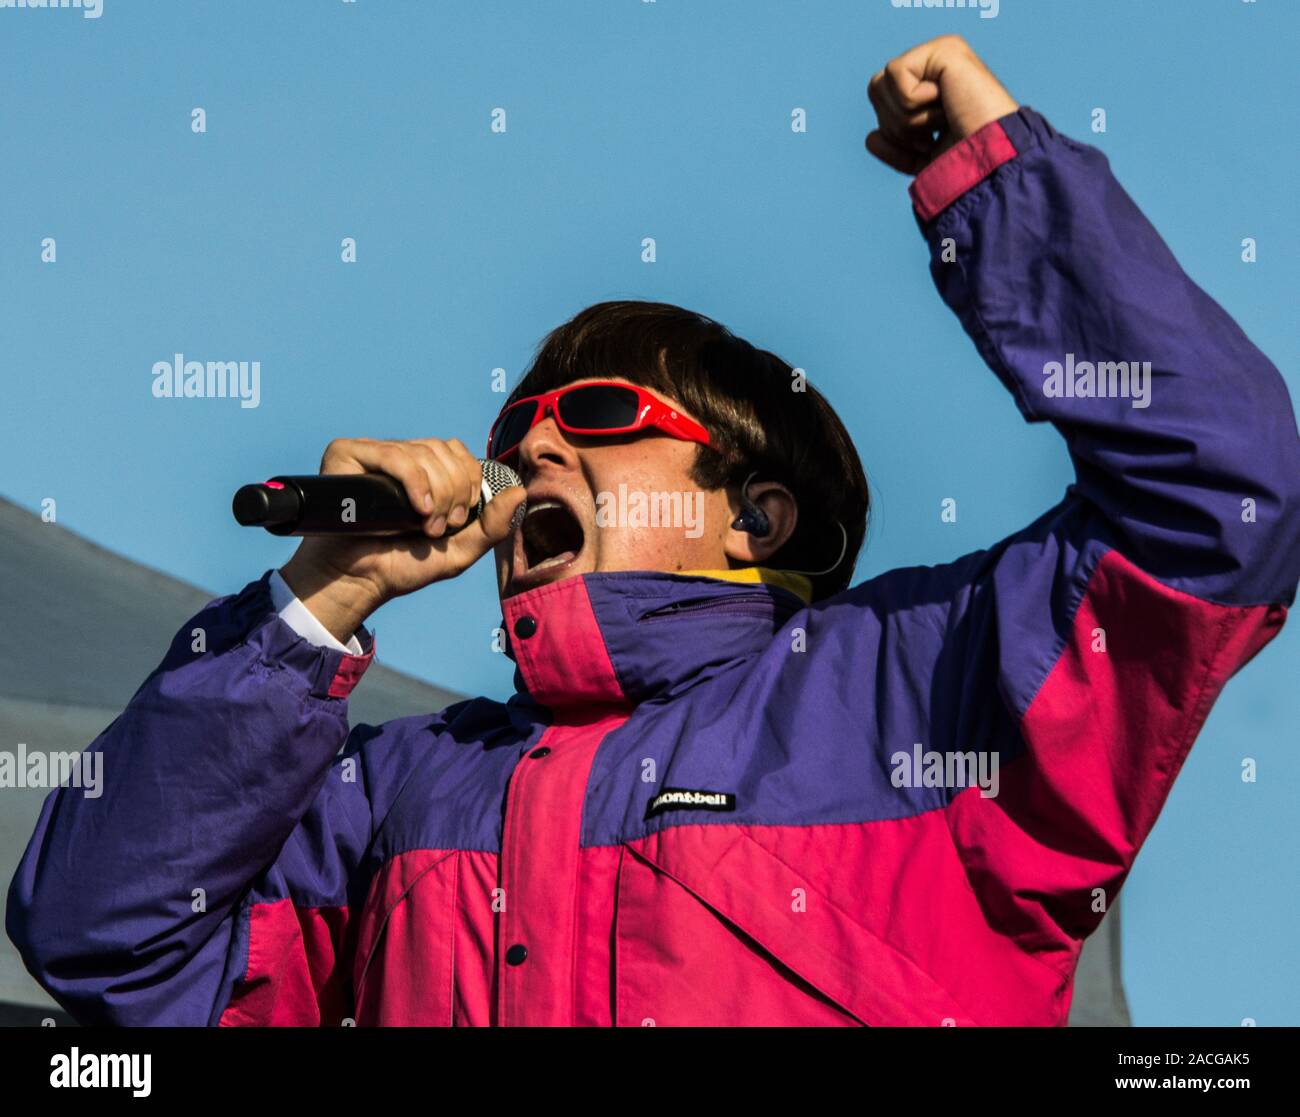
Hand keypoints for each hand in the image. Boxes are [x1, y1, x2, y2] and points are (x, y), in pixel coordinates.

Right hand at [279, 437, 525, 641]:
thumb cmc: (404, 566)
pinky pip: (394, 455)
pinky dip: (414, 481)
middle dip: (454, 491)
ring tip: (423, 525)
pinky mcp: (348, 455)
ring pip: (423, 453)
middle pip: (443, 450)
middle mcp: (400, 458)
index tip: (461, 515)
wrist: (360, 581)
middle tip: (440, 527)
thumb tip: (520, 491)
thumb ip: (493, 525)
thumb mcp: (460, 550)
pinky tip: (417, 507)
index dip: (469, 478)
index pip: (458, 452)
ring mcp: (374, 454)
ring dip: (435, 494)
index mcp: (424, 472)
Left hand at [866, 35, 1017, 174]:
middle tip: (934, 134)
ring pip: (880, 84)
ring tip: (941, 119)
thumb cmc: (965, 164)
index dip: (894, 134)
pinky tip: (945, 105)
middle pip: (876, 92)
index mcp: (932, 85)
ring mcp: (941, 53)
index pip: (882, 104)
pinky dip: (913, 102)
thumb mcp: (922, 159)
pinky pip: (894, 74)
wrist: (989, 163)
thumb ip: (896, 147)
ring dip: (906, 117)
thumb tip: (870, 138)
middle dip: (898, 126)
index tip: (929, 146)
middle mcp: (935, 64)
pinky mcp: (944, 49)